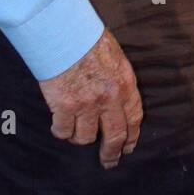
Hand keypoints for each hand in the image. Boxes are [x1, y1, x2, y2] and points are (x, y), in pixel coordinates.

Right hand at [38, 28, 142, 167]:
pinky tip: (59, 126)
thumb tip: (118, 99)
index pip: (134, 118)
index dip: (131, 136)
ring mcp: (87, 105)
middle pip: (115, 136)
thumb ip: (118, 80)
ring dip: (81, 136)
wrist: (65, 32)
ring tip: (76, 130)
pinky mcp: (65, 108)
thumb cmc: (88, 39)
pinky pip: (64, 132)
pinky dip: (61, 131)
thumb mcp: (115, 57)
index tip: (128, 146)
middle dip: (112, 153)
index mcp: (125, 84)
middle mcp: (109, 98)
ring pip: (86, 137)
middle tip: (109, 161)